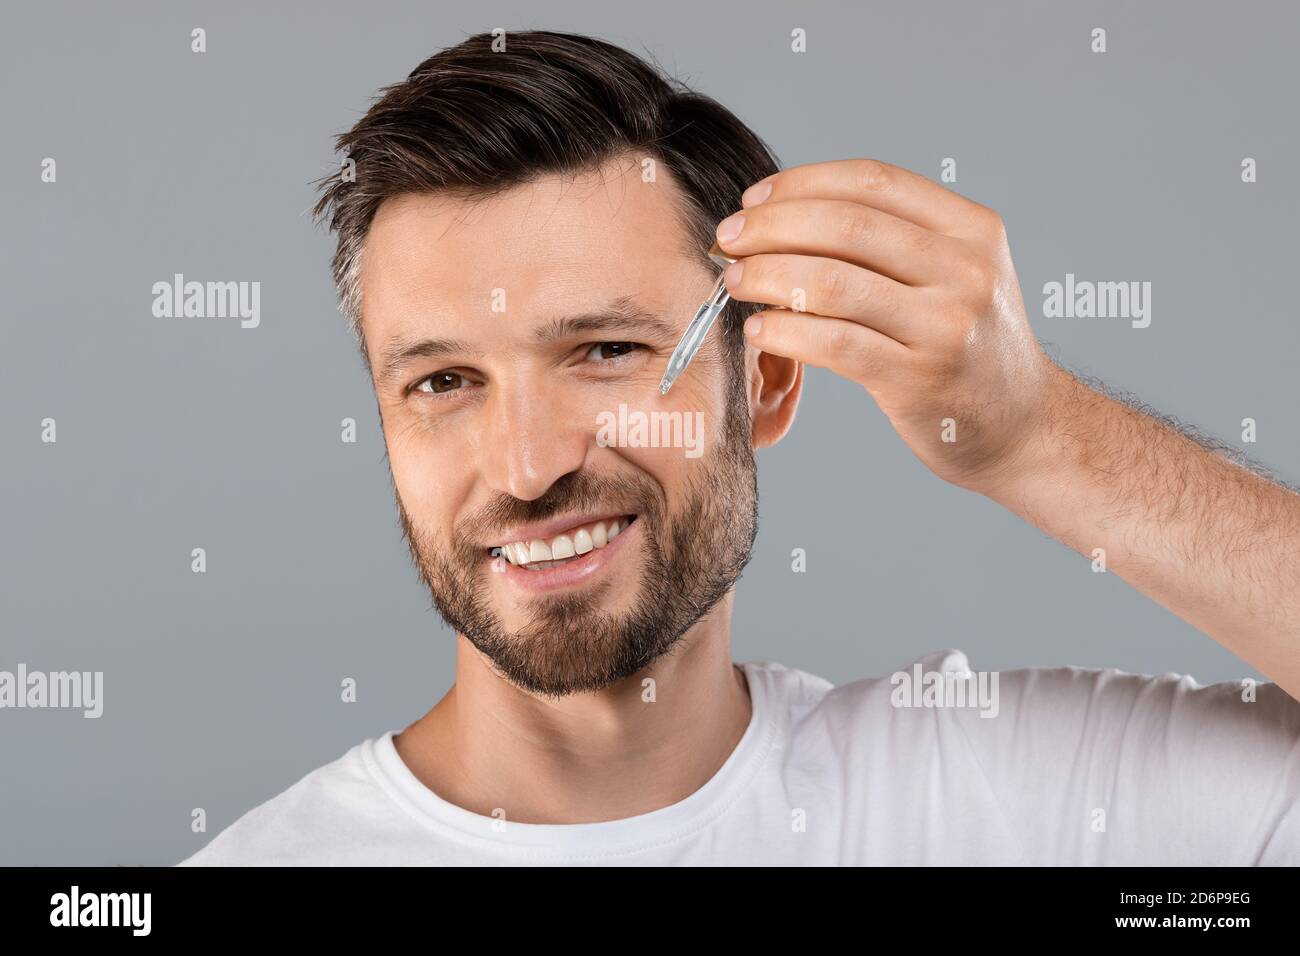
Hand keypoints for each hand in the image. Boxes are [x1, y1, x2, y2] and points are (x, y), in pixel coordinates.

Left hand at [719, 157, 1057, 494]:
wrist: (1022, 427)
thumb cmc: (968, 347)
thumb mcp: (955, 275)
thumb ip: (892, 242)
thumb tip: (784, 216)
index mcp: (973, 229)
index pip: (872, 182)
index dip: (801, 183)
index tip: (755, 198)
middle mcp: (965, 270)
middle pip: (846, 225)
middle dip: (772, 226)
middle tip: (728, 238)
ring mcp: (945, 326)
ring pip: (831, 283)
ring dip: (767, 276)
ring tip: (735, 281)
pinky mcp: (918, 379)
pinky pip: (832, 343)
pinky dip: (784, 331)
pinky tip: (759, 329)